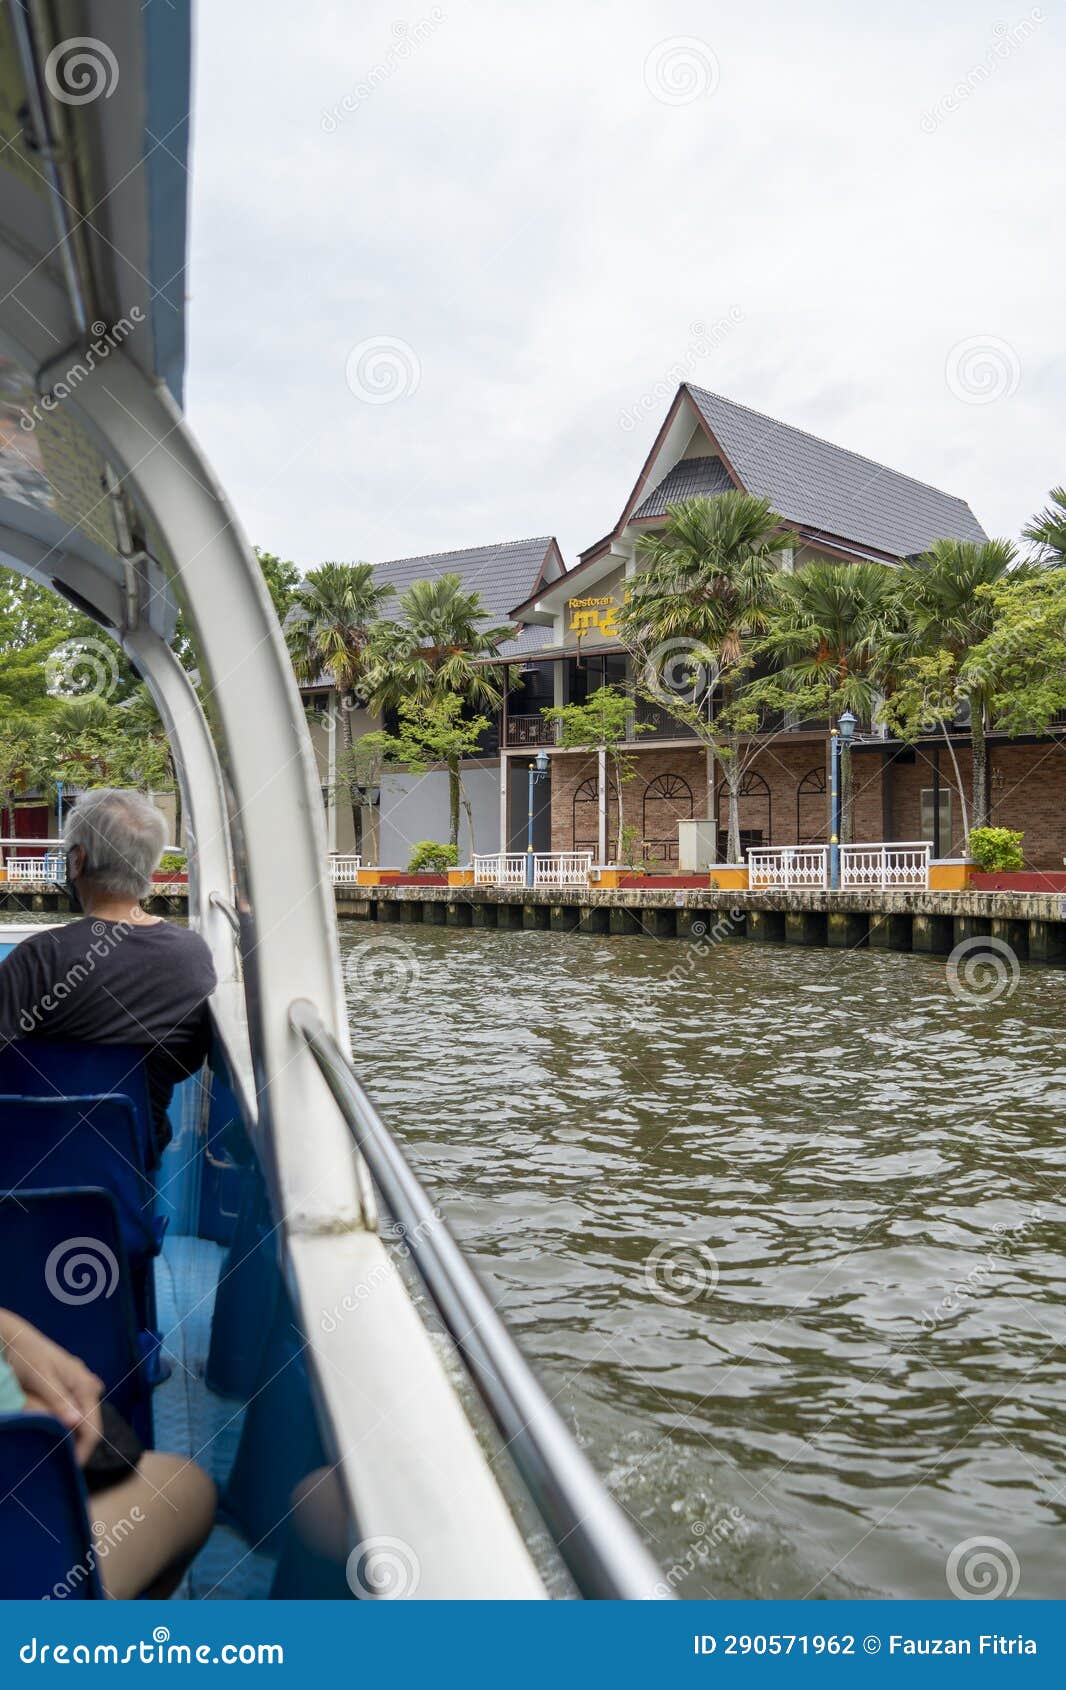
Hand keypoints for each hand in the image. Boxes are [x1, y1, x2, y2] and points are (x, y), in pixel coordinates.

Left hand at [0, 1309, 102, 1464]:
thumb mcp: (40, 1379)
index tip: (68, 1470)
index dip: (83, 1452)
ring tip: (53, 1448)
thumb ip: (58, 1400)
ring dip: (72, 1436)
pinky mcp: (74, 1385)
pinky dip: (67, 1423)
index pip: (93, 1429)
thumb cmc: (27, 1356)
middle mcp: (90, 1385)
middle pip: (90, 1425)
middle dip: (77, 1445)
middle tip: (56, 1462)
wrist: (16, 1337)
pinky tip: (54, 1430)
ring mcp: (83, 1384)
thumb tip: (75, 1424)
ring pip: (84, 1419)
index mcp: (86, 1386)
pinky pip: (77, 1410)